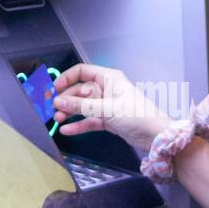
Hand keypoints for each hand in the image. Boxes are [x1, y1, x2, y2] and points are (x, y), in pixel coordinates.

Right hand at [51, 63, 171, 154]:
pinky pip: (89, 120)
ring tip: (57, 119)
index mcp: (109, 78)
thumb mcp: (106, 109)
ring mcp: (107, 105)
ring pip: (83, 106)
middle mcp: (107, 89)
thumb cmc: (137, 115)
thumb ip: (81, 106)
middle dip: (66, 99)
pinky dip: (79, 124)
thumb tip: (59, 102)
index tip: (54, 89)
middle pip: (80, 90)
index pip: (82, 72)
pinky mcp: (108, 119)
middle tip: (53, 108)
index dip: (67, 78)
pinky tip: (66, 129)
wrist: (155, 136)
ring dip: (70, 112)